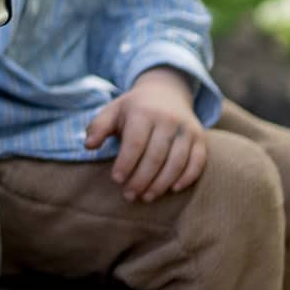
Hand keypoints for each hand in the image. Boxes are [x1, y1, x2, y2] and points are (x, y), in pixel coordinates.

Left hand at [84, 67, 207, 201]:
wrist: (167, 91)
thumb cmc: (134, 108)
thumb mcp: (113, 111)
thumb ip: (98, 127)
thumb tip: (88, 146)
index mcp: (144, 112)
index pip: (135, 143)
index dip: (126, 163)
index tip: (116, 180)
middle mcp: (168, 120)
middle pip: (155, 156)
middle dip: (141, 180)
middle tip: (129, 196)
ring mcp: (187, 130)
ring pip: (177, 162)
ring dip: (161, 184)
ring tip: (146, 197)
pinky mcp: (200, 139)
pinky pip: (197, 162)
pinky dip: (187, 178)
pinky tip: (172, 189)